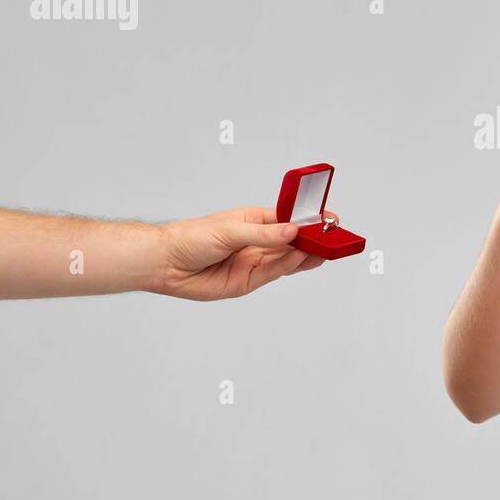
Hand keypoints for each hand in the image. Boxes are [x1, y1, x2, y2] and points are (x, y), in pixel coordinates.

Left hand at [151, 206, 325, 300]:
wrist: (165, 264)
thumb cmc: (190, 238)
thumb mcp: (229, 230)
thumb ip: (263, 234)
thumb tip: (292, 231)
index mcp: (254, 220)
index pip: (288, 218)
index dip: (308, 219)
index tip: (327, 218)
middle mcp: (258, 242)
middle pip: (293, 240)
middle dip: (314, 238)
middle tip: (334, 237)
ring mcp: (254, 261)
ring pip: (288, 258)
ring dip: (308, 253)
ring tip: (327, 248)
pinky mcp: (249, 281)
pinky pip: (276, 273)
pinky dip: (292, 266)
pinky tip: (306, 258)